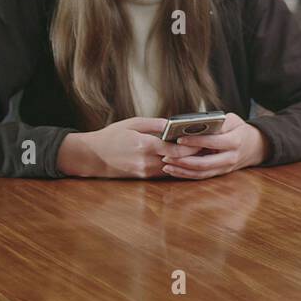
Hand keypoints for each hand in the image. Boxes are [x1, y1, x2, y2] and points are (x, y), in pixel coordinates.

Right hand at [58, 117, 200, 178]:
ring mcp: (145, 172)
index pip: (174, 149)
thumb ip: (156, 124)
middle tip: (208, 146)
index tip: (204, 139)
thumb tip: (175, 124)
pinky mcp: (143, 178)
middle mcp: (146, 162)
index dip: (191, 146)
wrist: (92, 156)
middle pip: (177, 161)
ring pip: (173, 168)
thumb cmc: (112, 136)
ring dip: (186, 162)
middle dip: (193, 154)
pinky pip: (164, 173)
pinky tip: (184, 160)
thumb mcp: (133, 123)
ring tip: (200, 152)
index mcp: (144, 145)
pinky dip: (175, 166)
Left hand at [160, 112, 268, 179]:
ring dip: (182, 170)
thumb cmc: (240, 130)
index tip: (179, 139)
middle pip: (205, 163)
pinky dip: (186, 174)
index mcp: (235, 141)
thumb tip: (195, 124)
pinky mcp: (219, 173)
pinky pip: (201, 176)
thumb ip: (217, 122)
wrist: (255, 146)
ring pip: (202, 173)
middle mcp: (230, 158)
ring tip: (166, 164)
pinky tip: (173, 170)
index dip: (196, 141)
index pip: (214, 142)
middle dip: (184, 161)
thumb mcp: (233, 120)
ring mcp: (225, 168)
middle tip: (167, 155)